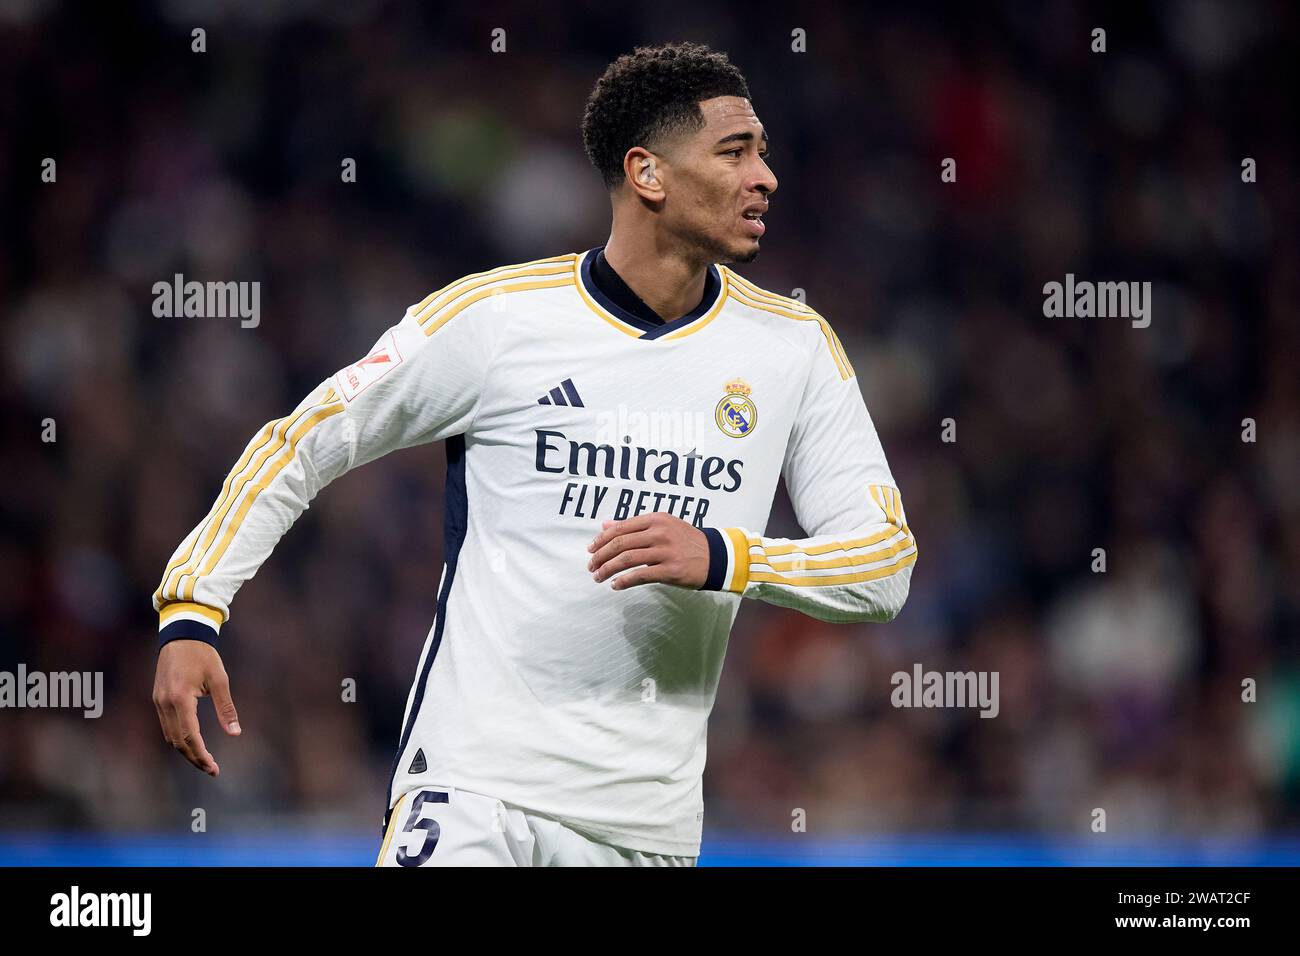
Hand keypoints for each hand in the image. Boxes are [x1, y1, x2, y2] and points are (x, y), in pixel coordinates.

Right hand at [152, 639, 240, 776]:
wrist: (182, 635)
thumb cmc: (204, 655)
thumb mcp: (220, 680)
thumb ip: (226, 708)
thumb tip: (235, 733)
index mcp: (181, 699)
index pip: (190, 737)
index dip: (201, 755)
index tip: (214, 768)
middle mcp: (165, 703)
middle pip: (177, 741)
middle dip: (194, 757)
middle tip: (212, 769)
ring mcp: (158, 702)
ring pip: (170, 736)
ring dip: (186, 750)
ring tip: (204, 760)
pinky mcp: (157, 699)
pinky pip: (167, 726)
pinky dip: (179, 738)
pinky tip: (193, 742)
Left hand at [586, 512, 709, 590]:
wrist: (716, 557)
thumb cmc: (686, 542)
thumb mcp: (663, 526)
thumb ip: (634, 526)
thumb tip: (606, 525)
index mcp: (656, 519)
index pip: (620, 528)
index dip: (602, 539)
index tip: (591, 549)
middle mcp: (659, 533)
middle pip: (620, 543)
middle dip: (600, 556)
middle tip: (591, 566)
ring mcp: (665, 551)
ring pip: (626, 559)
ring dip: (607, 569)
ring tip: (598, 577)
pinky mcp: (670, 570)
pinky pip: (639, 575)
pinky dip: (623, 581)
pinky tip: (615, 585)